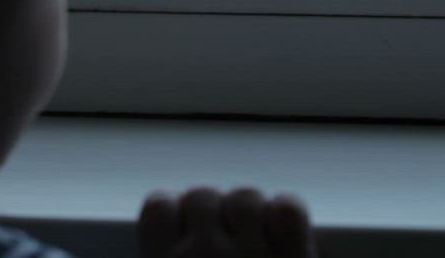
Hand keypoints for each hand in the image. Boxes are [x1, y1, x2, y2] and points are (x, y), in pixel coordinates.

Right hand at [138, 186, 316, 257]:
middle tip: (226, 244)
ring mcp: (250, 256)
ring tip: (256, 245)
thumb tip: (172, 232)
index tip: (186, 229)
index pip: (157, 206)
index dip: (174, 213)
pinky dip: (286, 218)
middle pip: (202, 194)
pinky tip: (285, 240)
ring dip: (252, 216)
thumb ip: (168, 255)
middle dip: (216, 215)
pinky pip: (287, 208)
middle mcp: (202, 257)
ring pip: (246, 196)